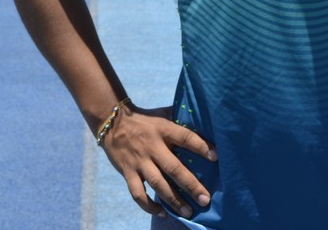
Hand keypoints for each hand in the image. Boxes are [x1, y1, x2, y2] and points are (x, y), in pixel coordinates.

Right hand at [100, 103, 216, 218]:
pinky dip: (149, 206)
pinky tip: (162, 213)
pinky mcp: (127, 172)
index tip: (215, 157)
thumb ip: (178, 118)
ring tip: (188, 212)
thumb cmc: (143, 119)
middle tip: (205, 199)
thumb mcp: (161, 114)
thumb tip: (202, 120)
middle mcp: (152, 147)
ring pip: (157, 184)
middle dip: (191, 185)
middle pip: (174, 168)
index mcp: (162, 129)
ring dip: (173, 200)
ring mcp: (139, 161)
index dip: (200, 146)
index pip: (185, 137)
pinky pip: (137, 193)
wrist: (111, 122)